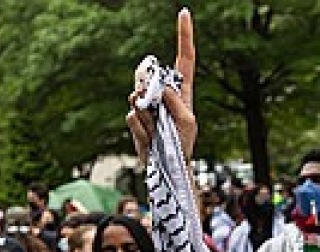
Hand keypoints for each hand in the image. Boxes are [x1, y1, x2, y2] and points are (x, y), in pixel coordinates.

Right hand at [126, 9, 196, 164]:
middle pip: (149, 72)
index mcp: (183, 91)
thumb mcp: (188, 124)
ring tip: (157, 130)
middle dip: (146, 83)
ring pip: (136, 95)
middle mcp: (163, 94)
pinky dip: (141, 128)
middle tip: (149, 100)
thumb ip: (177, 104)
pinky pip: (131, 115)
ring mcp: (147, 105)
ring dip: (146, 114)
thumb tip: (161, 88)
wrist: (168, 168)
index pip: (185, 58)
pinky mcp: (135, 119)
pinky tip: (150, 138)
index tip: (183, 12)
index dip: (184, 35)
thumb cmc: (184, 145)